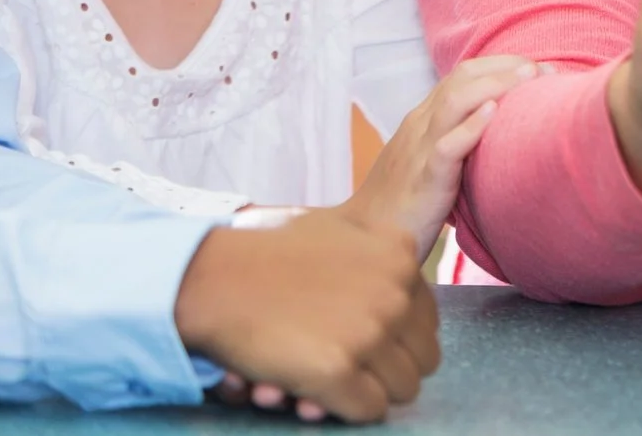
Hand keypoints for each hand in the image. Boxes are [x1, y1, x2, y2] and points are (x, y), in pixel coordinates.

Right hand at [174, 208, 439, 423]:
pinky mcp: (339, 369)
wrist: (212, 282)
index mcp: (401, 254)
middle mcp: (396, 291)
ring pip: (402, 389)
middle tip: (350, 369)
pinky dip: (345, 410)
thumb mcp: (339, 230)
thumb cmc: (268, 258)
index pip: (428, 321)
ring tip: (328, 379)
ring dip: (367, 391)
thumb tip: (406, 294)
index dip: (399, 341)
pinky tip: (316, 393)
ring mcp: (370, 331)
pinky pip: (370, 410)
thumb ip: (381, 257)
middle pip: (423, 359)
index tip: (368, 345)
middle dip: (389, 370)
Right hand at [344, 55, 539, 258]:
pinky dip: (470, 128)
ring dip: (494, 85)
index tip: (537, 68)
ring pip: (453, 103)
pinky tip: (493, 114)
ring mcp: (419, 151)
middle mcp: (420, 127)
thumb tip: (499, 130)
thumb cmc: (406, 203)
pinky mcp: (425, 180)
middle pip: (460, 79)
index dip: (501, 65)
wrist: (367, 240)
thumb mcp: (432, 160)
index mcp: (423, 121)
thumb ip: (457, 140)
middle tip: (543, 70)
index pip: (462, 76)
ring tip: (527, 79)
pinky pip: (446, 147)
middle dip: (504, 67)